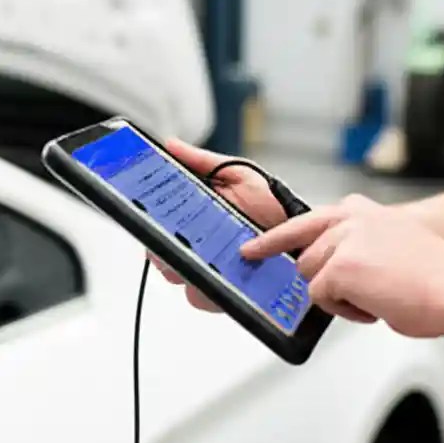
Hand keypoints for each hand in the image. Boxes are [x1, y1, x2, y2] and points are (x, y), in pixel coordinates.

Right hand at [150, 139, 287, 311]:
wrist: (296, 228)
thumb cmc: (266, 201)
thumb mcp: (234, 173)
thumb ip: (201, 161)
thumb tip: (171, 145)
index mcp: (189, 218)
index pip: (154, 222)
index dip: (147, 219)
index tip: (147, 213)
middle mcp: (193, 245)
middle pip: (159, 253)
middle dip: (162, 245)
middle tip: (175, 235)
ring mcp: (207, 269)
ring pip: (178, 277)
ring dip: (185, 268)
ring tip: (201, 255)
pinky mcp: (223, 290)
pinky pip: (203, 297)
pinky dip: (208, 290)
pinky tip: (219, 275)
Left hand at [242, 201, 443, 336]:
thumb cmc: (438, 272)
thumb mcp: (392, 245)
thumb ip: (361, 251)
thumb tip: (342, 275)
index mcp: (360, 211)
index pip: (305, 222)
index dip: (275, 239)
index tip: (252, 248)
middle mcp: (348, 219)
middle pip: (306, 260)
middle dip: (325, 282)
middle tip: (349, 293)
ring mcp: (341, 242)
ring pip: (313, 281)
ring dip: (341, 297)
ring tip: (381, 296)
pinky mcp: (338, 268)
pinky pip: (324, 301)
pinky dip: (349, 311)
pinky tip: (378, 304)